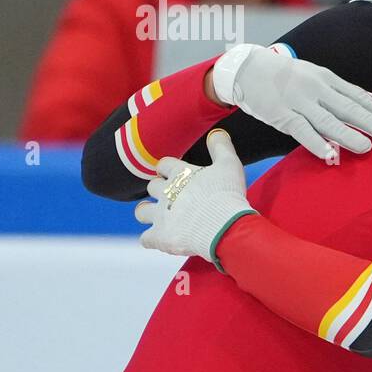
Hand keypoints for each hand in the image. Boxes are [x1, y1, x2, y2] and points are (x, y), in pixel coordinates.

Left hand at [136, 131, 255, 262]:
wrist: (225, 226)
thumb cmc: (228, 193)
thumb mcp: (229, 165)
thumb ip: (221, 147)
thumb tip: (216, 132)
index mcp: (179, 173)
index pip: (164, 164)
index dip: (170, 169)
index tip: (178, 174)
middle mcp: (165, 192)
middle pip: (152, 187)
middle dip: (160, 190)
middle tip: (174, 196)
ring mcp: (160, 215)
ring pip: (141, 211)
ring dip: (148, 212)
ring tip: (159, 216)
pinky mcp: (160, 237)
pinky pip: (146, 239)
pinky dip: (152, 239)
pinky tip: (161, 239)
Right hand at [210, 44, 371, 160]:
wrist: (247, 68)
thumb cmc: (287, 76)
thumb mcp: (316, 76)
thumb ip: (340, 91)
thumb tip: (371, 102)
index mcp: (326, 79)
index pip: (357, 95)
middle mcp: (315, 88)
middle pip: (347, 107)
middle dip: (370, 121)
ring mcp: (297, 101)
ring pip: (326, 120)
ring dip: (348, 134)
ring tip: (367, 146)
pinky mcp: (280, 114)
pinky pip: (301, 130)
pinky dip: (316, 143)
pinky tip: (330, 155)